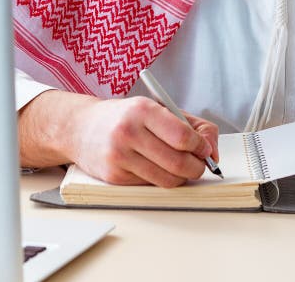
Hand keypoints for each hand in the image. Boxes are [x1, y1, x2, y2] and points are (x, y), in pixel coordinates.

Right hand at [69, 96, 219, 187]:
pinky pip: (150, 185)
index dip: (201, 147)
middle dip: (197, 167)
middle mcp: (129, 132)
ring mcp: (119, 156)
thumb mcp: (157, 108)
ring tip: (182, 167)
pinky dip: (161, 180)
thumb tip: (212, 151)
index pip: (182, 136)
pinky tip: (158, 168)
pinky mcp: (114, 177)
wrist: (82, 127)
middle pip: (177, 162)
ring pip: (166, 179)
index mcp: (143, 110)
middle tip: (200, 165)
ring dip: (182, 177)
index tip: (205, 149)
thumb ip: (190, 125)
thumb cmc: (127, 117)